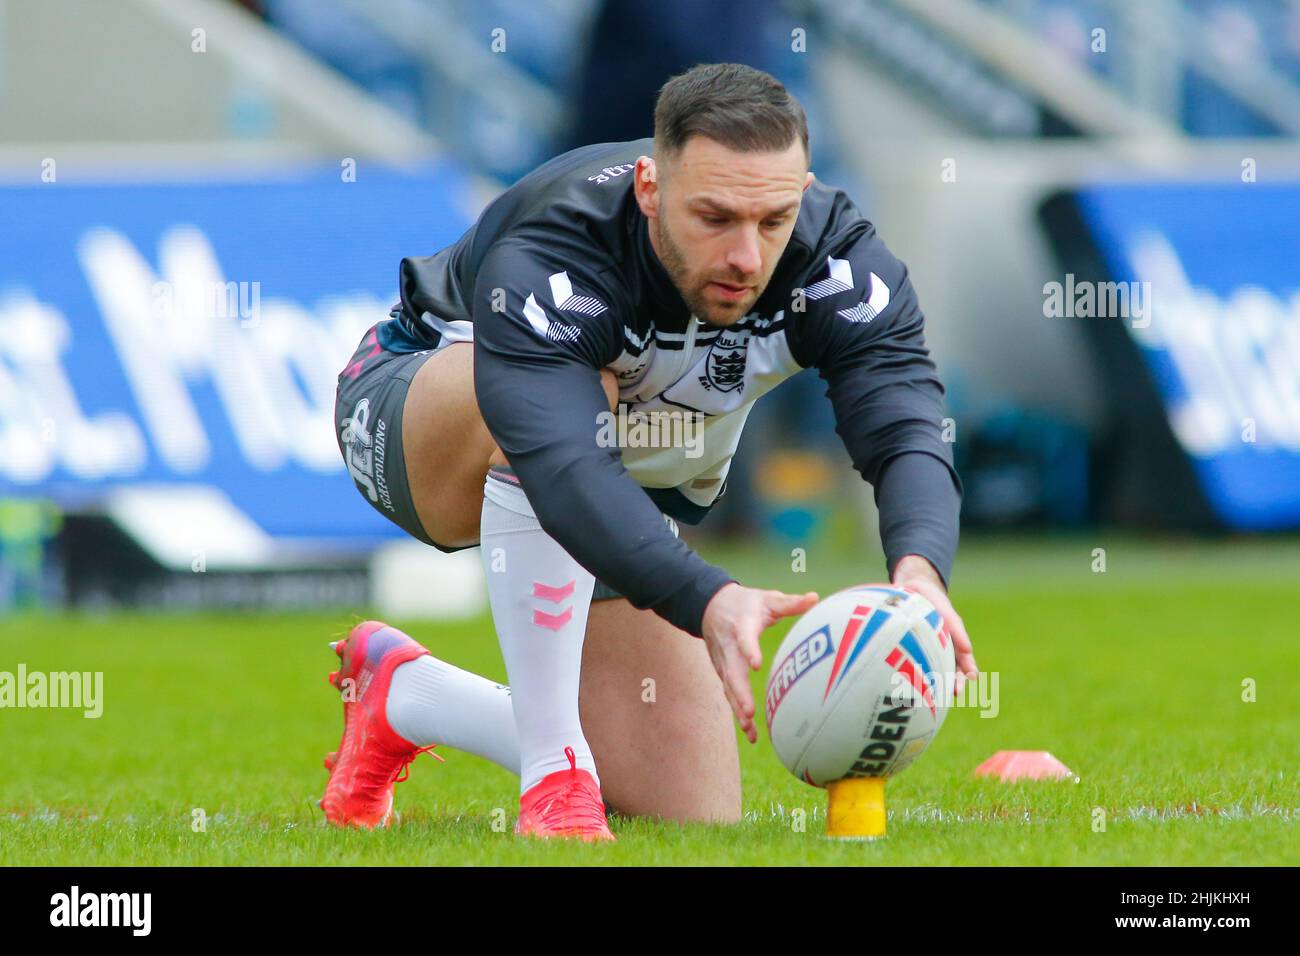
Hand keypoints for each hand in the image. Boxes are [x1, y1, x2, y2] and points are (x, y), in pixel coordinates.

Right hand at [701, 583, 818, 742]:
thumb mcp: (767, 598)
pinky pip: (729, 695)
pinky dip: (738, 713)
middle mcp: (729, 648)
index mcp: (741, 626)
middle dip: (740, 693)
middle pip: (732, 673)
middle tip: (750, 711)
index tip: (756, 663)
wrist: (709, 605)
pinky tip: (750, 733)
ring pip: (729, 688)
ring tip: (750, 729)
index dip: (748, 650)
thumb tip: (815, 597)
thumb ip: (790, 602)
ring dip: (738, 709)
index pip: (743, 639)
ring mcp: (723, 662)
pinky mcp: (723, 672)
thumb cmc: (745, 603)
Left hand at [892, 554, 977, 696]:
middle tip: (956, 691)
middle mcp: (943, 647)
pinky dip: (917, 677)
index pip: (963, 657)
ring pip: (936, 670)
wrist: (910, 589)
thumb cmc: (930, 598)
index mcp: (953, 638)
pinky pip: (917, 666)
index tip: (972, 677)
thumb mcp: (943, 607)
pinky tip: (911, 688)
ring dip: (939, 683)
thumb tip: (968, 650)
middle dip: (955, 681)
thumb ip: (955, 625)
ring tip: (938, 695)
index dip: (968, 668)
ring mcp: (929, 650)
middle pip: (952, 668)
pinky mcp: (914, 651)